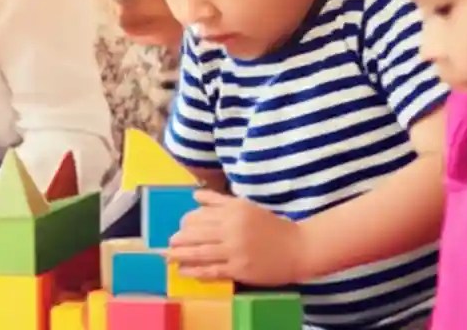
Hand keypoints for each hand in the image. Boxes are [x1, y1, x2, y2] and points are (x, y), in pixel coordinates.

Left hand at [164, 190, 305, 286]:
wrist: (298, 248)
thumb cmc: (271, 226)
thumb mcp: (246, 206)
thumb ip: (219, 200)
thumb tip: (194, 196)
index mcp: (233, 211)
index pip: (200, 216)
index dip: (186, 224)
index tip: (180, 229)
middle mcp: (232, 229)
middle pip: (196, 234)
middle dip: (178, 240)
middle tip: (168, 244)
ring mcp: (235, 251)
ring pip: (200, 252)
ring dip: (181, 255)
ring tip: (169, 257)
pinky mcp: (240, 269)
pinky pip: (212, 270)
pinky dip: (196, 271)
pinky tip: (185, 271)